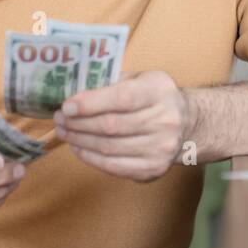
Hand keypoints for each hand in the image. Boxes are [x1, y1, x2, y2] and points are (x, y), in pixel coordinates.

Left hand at [53, 70, 191, 181]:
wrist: (188, 124)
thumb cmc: (155, 97)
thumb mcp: (141, 78)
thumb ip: (113, 82)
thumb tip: (75, 91)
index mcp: (160, 92)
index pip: (122, 99)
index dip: (90, 103)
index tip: (67, 106)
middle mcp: (165, 121)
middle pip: (111, 126)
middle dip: (78, 123)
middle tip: (59, 119)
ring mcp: (161, 148)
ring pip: (109, 148)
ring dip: (80, 141)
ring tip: (64, 132)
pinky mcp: (153, 169)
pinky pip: (114, 166)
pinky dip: (91, 158)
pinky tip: (79, 148)